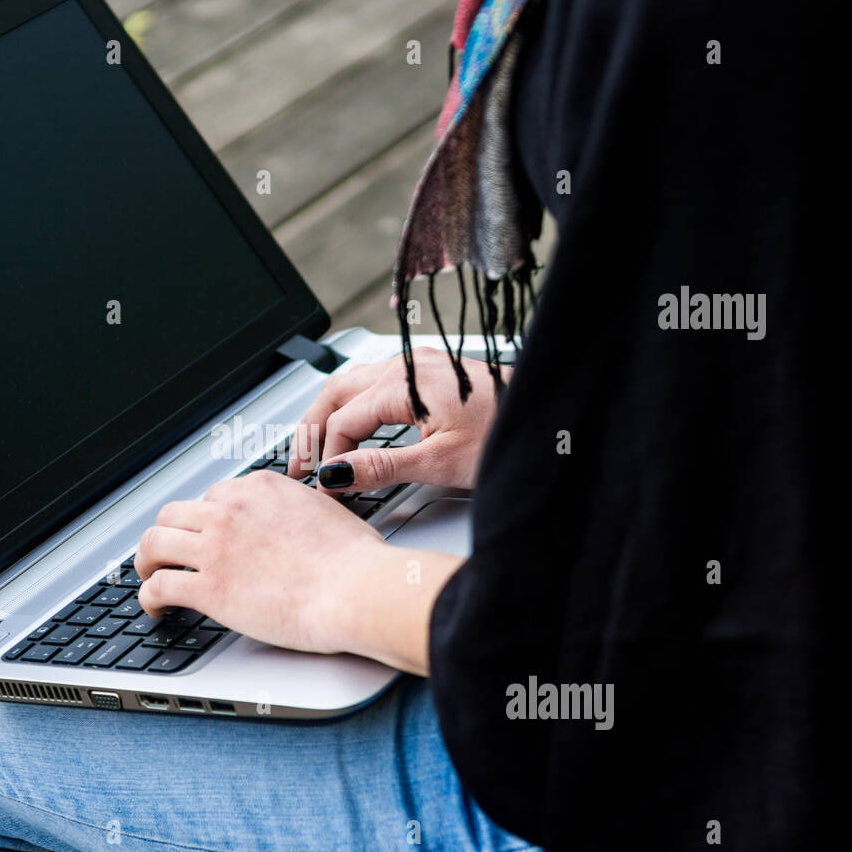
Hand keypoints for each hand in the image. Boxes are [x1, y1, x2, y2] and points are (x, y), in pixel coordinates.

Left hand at [134, 470, 463, 673]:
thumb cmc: (356, 561)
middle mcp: (232, 510)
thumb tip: (303, 524)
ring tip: (148, 575)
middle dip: (168, 534)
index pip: (215, 496)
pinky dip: (148, 597)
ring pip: (154, 543)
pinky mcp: (209, 588)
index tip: (205, 536)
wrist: (357, 589)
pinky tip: (155, 608)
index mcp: (261, 488)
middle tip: (166, 553)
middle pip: (174, 514)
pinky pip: (158, 586)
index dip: (206, 519)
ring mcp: (216, 548)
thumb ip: (301, 513)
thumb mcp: (327, 513)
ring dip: (146, 560)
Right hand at [288, 348, 506, 493]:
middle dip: (312, 428)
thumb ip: (381, 468)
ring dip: (330, 415)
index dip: (327, 456)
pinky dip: (354, 407)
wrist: (552, 417)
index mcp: (406, 383)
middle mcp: (409, 365)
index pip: (343, 420)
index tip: (324, 487)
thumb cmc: (509, 435)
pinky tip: (355, 428)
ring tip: (319, 449)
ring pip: (353, 383)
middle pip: (336, 391)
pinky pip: (375, 382)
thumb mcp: (441, 463)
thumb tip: (336, 475)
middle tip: (299, 466)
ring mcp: (420, 364)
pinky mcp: (433, 372)